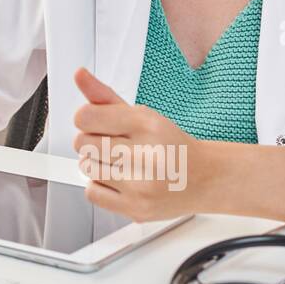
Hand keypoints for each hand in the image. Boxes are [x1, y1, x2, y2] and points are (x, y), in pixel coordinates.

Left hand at [70, 66, 209, 221]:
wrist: (205, 178)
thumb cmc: (170, 144)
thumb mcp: (141, 114)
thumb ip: (105, 96)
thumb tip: (79, 74)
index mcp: (147, 124)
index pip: (86, 117)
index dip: (86, 119)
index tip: (96, 123)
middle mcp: (146, 154)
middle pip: (82, 143)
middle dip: (92, 142)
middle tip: (113, 145)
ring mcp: (142, 185)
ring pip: (85, 168)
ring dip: (95, 164)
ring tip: (118, 163)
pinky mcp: (136, 208)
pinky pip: (91, 193)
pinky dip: (99, 186)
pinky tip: (119, 181)